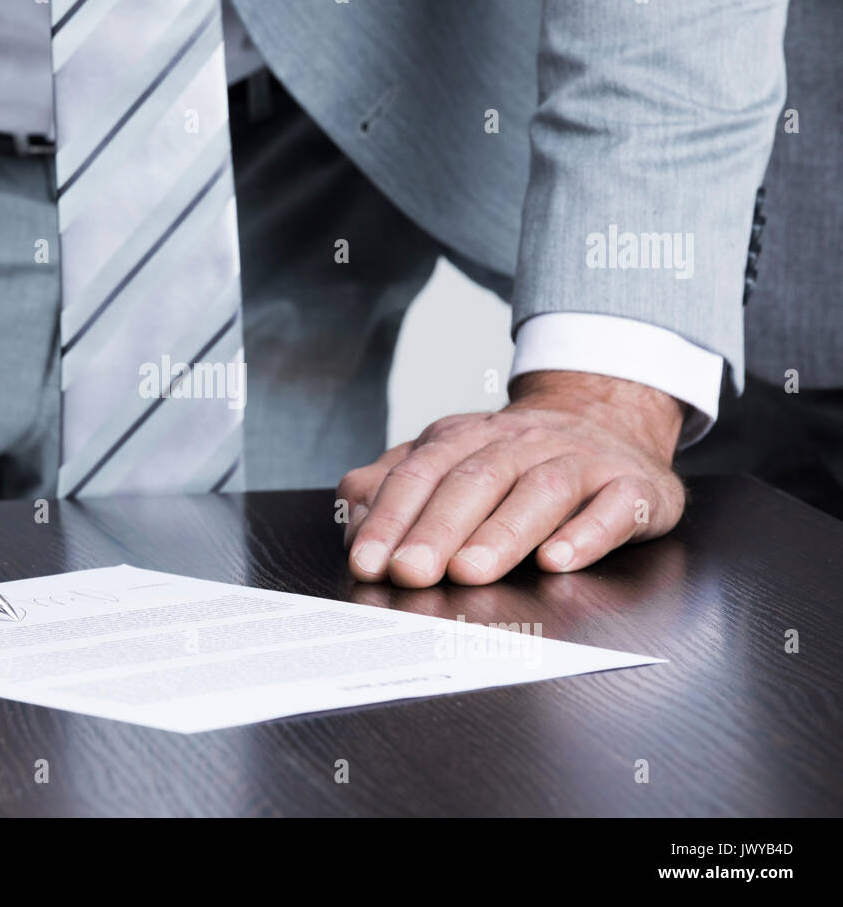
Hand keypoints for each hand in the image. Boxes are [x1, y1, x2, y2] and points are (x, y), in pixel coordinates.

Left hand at [339, 371, 685, 586]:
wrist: (607, 417)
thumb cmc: (511, 459)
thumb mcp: (444, 462)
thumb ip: (390, 488)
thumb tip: (356, 527)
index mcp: (465, 437)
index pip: (421, 474)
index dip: (391, 518)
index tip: (368, 561)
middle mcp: (521, 441)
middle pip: (475, 480)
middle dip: (438, 529)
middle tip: (411, 573)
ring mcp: (581, 459)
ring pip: (539, 491)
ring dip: (501, 533)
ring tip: (470, 571)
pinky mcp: (633, 485)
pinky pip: (613, 505)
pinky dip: (587, 534)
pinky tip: (559, 559)